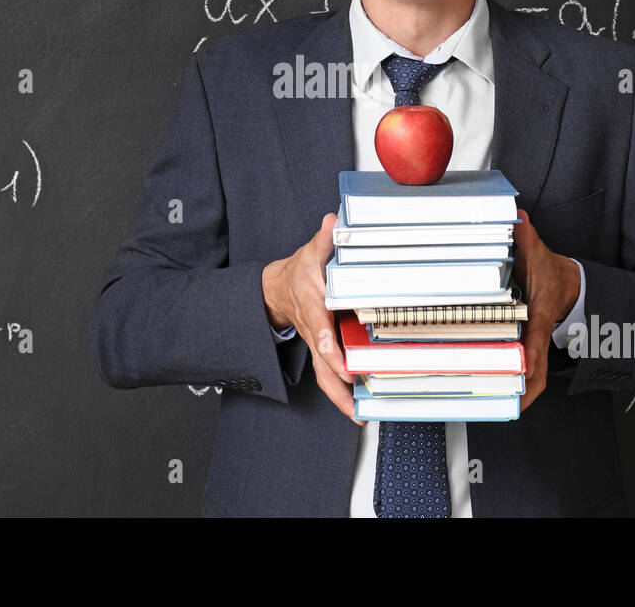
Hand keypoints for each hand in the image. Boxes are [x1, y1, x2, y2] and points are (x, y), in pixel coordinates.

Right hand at [262, 212, 361, 424]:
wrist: (276, 290)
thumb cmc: (296, 273)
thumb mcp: (309, 253)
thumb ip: (323, 239)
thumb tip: (331, 221)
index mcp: (312, 308)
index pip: (321, 332)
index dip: (331, 350)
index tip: (344, 365)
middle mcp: (314, 331)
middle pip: (323, 364)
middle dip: (337, 385)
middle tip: (355, 404)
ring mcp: (316, 344)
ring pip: (325, 375)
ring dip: (339, 396)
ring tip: (359, 414)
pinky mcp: (321, 350)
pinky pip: (329, 374)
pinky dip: (341, 391)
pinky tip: (357, 404)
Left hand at [512, 210, 580, 411]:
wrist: (563, 284)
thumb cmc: (548, 271)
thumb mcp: (538, 252)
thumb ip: (527, 236)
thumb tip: (519, 217)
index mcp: (540, 313)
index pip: (538, 339)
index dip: (533, 359)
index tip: (525, 376)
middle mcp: (538, 334)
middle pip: (535, 369)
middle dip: (521, 387)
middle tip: (501, 402)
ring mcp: (534, 345)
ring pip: (530, 376)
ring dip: (517, 392)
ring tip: (496, 407)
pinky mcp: (528, 348)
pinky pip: (523, 371)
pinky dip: (515, 385)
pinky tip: (496, 395)